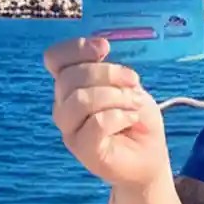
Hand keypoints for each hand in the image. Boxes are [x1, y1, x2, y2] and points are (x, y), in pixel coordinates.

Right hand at [44, 37, 169, 188]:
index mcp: (70, 86)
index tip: (105, 48)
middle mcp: (64, 106)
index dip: (76, 48)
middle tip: (134, 84)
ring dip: (116, 97)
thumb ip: (109, 69)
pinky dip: (120, 116)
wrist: (148, 156)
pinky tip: (131, 119)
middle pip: (71, 77)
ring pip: (81, 100)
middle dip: (109, 74)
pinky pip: (97, 123)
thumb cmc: (136, 118)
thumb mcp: (127, 85)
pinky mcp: (83, 149)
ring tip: (135, 105)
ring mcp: (70, 129)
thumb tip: (101, 46)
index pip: (54, 58)